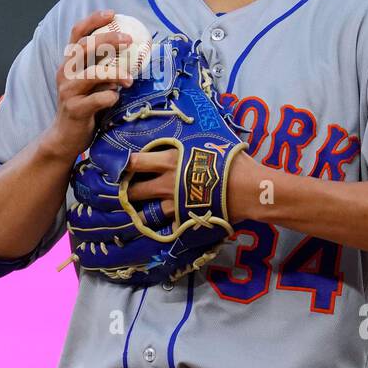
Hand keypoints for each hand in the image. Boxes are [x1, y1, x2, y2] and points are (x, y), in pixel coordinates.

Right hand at [41, 9, 134, 161]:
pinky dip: (111, 97)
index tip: (112, 13)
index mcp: (69, 63)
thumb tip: (133, 53)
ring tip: (130, 79)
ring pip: (93, 73)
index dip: (93, 20)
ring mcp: (68, 91)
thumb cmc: (84, 107)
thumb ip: (103, 68)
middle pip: (84, 47)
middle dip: (108, 39)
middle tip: (129, 39)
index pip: (77, 34)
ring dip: (115, 73)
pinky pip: (98, 99)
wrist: (66, 137)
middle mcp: (65, 73)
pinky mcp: (74, 109)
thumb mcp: (92, 84)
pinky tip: (116, 99)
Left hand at [125, 147, 268, 222]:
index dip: (124, 165)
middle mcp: (165, 183)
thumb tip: (192, 139)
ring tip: (136, 215)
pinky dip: (164, 227)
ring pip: (145, 213)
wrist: (248, 189)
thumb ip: (192, 146)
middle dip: (127, 192)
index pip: (135, 162)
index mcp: (169, 161)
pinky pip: (167, 227)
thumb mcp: (209, 144)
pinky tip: (163, 228)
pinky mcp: (183, 220)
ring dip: (140, 214)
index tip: (119, 168)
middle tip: (126, 193)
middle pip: (134, 190)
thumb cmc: (232, 162)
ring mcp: (173, 204)